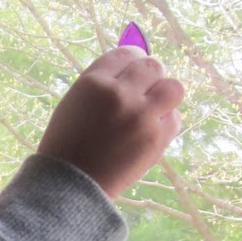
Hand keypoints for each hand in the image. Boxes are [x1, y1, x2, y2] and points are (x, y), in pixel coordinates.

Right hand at [37, 45, 183, 198]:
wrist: (70, 186)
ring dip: (165, 96)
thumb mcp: (74, 103)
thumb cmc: (66, 145)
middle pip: (153, 66)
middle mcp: (120, 94)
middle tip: (143, 92)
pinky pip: (175, 118)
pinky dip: (166, 123)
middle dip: (150, 77)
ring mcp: (141, 116)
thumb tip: (131, 70)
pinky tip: (150, 132)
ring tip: (153, 110)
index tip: (135, 70)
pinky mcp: (156, 139)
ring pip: (173, 88)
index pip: (126, 54)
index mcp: (93, 82)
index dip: (133, 60)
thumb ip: (102, 85)